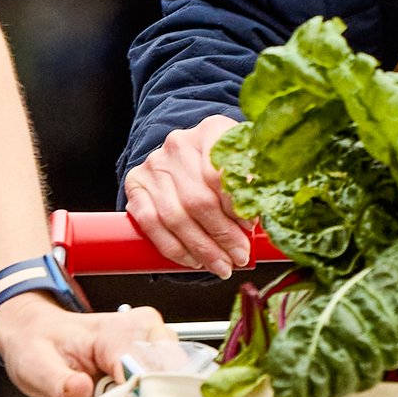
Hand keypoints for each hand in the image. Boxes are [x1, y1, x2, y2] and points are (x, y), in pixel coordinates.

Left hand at [0, 297, 176, 396]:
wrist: (39, 331)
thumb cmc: (40, 344)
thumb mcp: (35, 367)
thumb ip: (58, 384)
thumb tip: (82, 390)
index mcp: (116, 332)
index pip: (149, 374)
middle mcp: (144, 330)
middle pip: (173, 378)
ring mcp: (155, 340)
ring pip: (177, 383)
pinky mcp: (158, 353)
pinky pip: (172, 383)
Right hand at [120, 112, 254, 275]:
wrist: (190, 155)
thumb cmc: (226, 164)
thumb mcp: (247, 162)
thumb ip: (256, 183)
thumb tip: (261, 217)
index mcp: (211, 130)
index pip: (220, 173)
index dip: (235, 207)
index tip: (250, 228)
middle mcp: (178, 144)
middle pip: (198, 199)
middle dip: (221, 236)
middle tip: (239, 257)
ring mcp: (154, 164)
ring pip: (175, 216)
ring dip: (201, 249)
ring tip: (221, 266)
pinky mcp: (136, 184)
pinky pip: (150, 223)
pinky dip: (173, 247)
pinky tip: (193, 260)